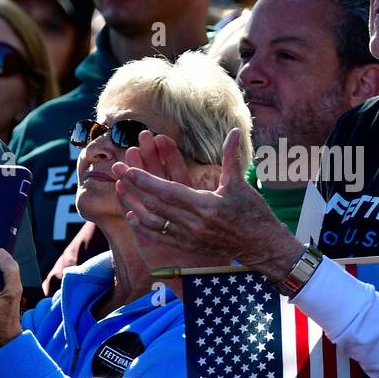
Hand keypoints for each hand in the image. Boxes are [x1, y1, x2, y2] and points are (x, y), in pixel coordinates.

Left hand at [112, 128, 302, 278]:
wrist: (262, 246)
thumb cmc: (253, 213)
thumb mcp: (241, 184)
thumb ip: (231, 157)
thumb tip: (234, 131)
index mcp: (206, 205)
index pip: (167, 190)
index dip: (145, 179)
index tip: (127, 168)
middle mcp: (194, 223)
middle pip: (155, 204)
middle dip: (134, 186)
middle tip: (116, 170)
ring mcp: (190, 236)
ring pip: (154, 220)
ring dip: (134, 205)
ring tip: (120, 190)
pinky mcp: (189, 245)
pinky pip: (160, 236)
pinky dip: (144, 226)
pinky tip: (133, 215)